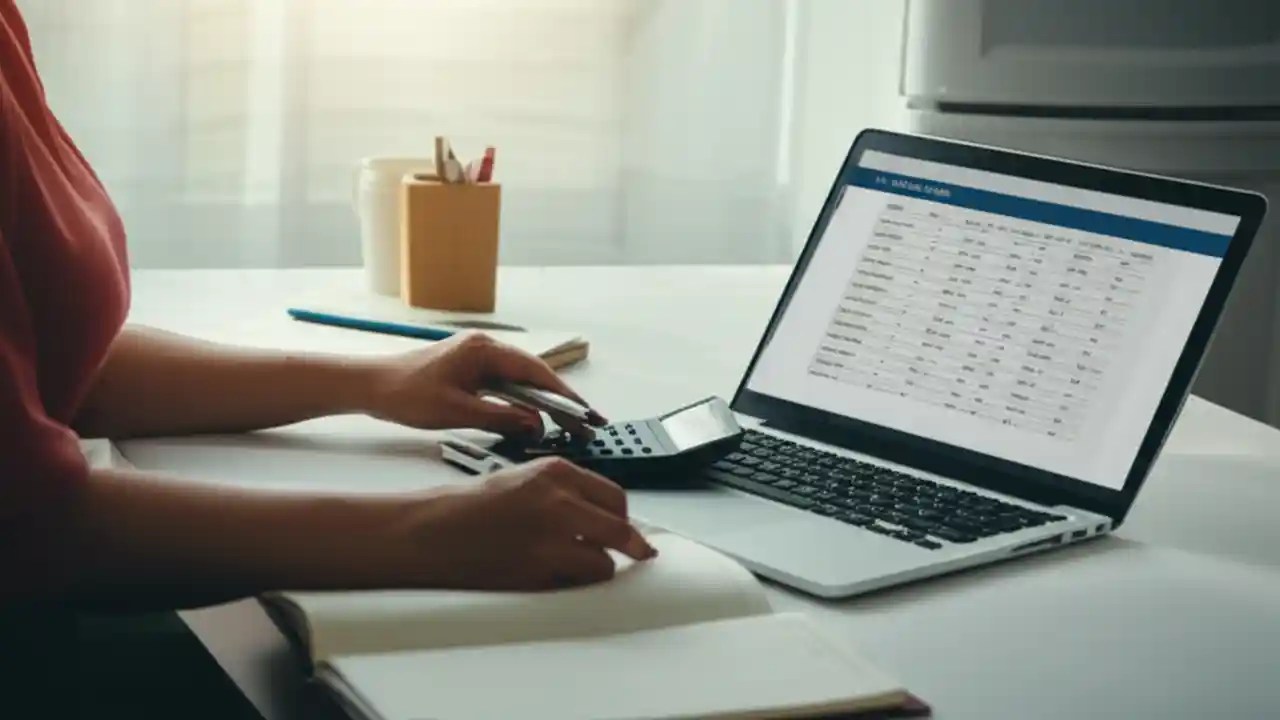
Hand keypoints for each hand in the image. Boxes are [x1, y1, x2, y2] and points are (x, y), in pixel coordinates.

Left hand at [364, 332, 603, 437]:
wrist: (371, 386)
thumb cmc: (405, 395)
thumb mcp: (455, 412)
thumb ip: (499, 417)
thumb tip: (535, 425)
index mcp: (484, 350)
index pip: (535, 372)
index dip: (564, 394)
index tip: (585, 412)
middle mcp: (486, 347)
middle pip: (534, 373)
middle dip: (561, 398)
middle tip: (586, 421)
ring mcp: (478, 356)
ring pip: (521, 379)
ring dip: (543, 401)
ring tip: (568, 423)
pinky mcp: (470, 368)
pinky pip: (506, 383)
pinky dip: (522, 400)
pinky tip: (533, 418)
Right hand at [408, 457, 657, 589]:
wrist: (432, 531)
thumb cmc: (468, 506)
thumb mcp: (522, 479)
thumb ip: (563, 492)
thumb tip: (600, 513)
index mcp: (556, 472)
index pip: (614, 496)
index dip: (623, 516)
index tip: (628, 526)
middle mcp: (560, 499)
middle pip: (621, 528)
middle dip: (631, 545)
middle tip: (638, 553)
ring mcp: (553, 535)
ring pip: (606, 559)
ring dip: (598, 565)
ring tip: (579, 565)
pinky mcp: (541, 568)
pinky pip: (579, 580)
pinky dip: (576, 582)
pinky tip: (557, 575)